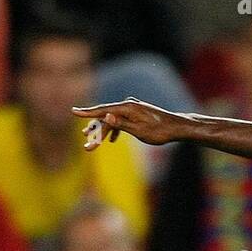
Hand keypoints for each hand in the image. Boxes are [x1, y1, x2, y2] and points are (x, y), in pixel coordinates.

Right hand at [72, 98, 187, 149]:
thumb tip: (106, 117)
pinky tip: (112, 140)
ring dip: (104, 132)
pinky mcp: (137, 113)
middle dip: (96, 133)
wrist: (177, 128)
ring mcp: (133, 108)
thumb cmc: (160, 132)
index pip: (102, 110)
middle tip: (87, 146)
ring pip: (113, 119)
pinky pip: (122, 120)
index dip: (87, 113)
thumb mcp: (139, 132)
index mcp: (127, 108)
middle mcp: (128, 105)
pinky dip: (116, 129)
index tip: (73, 111)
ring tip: (94, 143)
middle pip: (107, 117)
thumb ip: (121, 125)